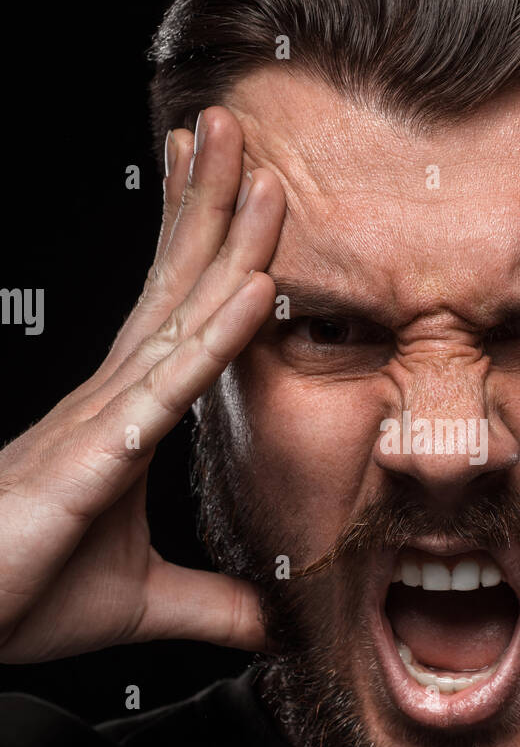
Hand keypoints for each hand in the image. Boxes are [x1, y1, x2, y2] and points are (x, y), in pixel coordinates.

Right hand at [0, 107, 284, 661]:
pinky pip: (166, 389)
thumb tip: (268, 619)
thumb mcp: (140, 602)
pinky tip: (254, 291)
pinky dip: (215, 339)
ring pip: (177, 316)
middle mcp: (111, 397)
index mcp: (122, 413)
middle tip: (244, 126)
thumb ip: (207, 602)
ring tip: (263, 173)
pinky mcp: (92, 459)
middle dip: (213, 205)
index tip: (242, 185)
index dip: (211, 246)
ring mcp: (100, 420)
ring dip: (225, 242)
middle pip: (175, 285)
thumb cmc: (23, 593)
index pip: (177, 313)